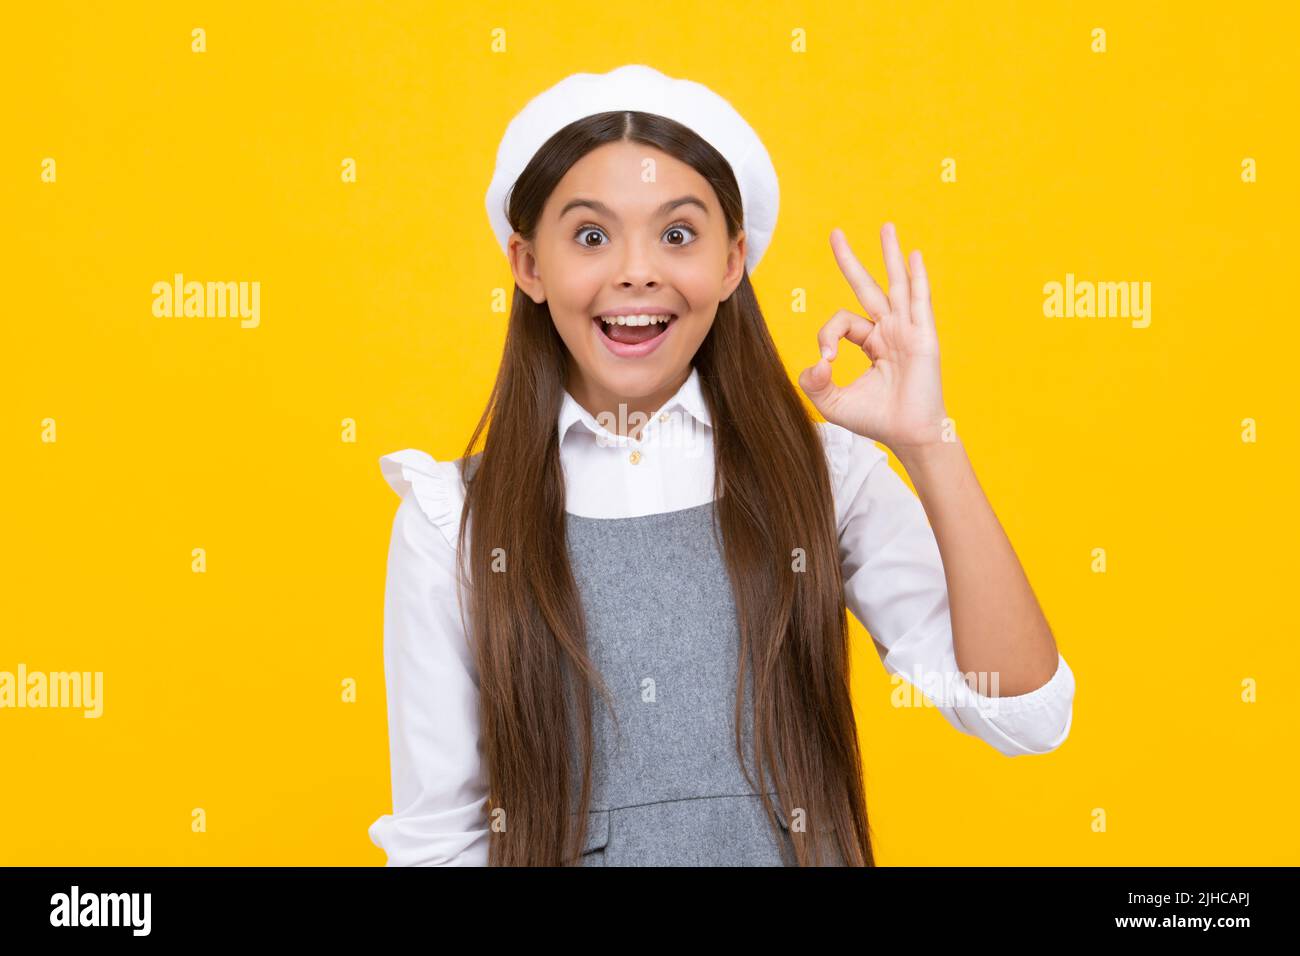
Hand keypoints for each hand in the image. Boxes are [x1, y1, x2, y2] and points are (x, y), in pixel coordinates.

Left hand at [798, 223, 948, 454]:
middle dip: (850, 261)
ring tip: (885, 226)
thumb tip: (812, 363)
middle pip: (867, 287)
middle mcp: (889, 331)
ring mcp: (907, 331)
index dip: (827, 336)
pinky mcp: (923, 336)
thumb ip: (814, 383)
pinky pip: (919, 301)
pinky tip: (913, 255)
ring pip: (896, 285)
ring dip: (890, 255)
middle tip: (835, 233)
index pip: (842, 322)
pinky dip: (917, 277)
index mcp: (870, 343)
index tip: (825, 361)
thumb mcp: (833, 402)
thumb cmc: (876, 420)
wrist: (908, 434)